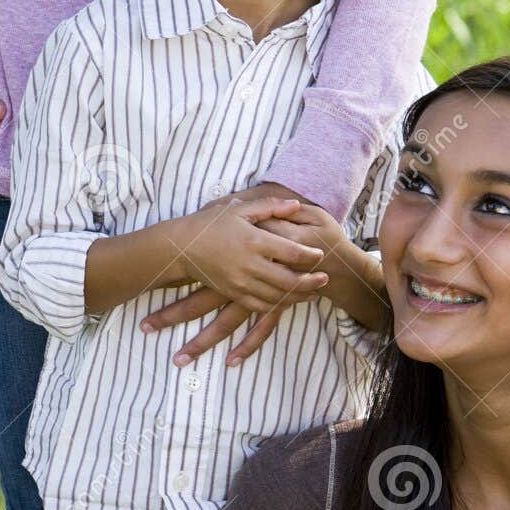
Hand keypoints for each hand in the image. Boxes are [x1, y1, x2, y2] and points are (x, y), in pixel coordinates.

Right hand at [176, 192, 328, 312]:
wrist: (183, 248)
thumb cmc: (212, 224)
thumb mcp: (240, 209)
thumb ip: (270, 206)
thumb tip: (297, 204)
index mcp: (253, 240)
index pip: (290, 251)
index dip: (309, 254)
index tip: (321, 254)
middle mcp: (248, 264)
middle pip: (288, 279)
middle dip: (310, 281)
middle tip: (326, 278)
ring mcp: (241, 282)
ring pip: (277, 296)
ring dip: (298, 296)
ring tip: (314, 292)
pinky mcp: (234, 294)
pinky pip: (261, 305)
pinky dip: (279, 305)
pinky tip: (290, 301)